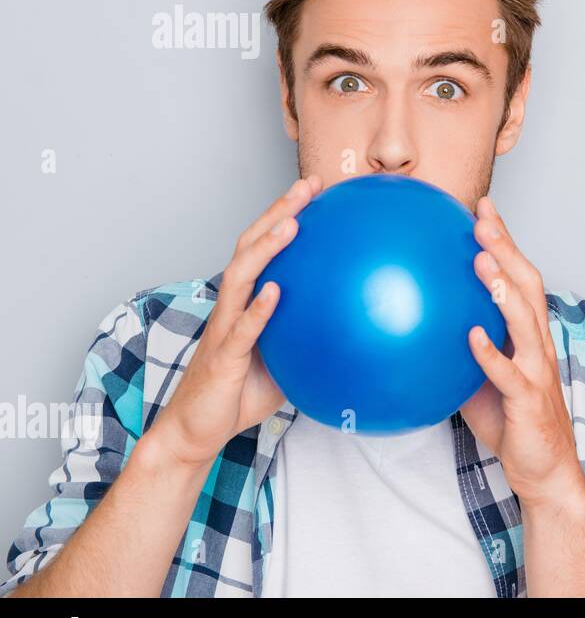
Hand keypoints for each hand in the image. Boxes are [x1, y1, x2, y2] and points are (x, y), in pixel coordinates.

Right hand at [150, 175, 321, 466]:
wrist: (196, 432)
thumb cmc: (239, 393)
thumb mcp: (285, 359)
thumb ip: (308, 336)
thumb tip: (355, 325)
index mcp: (245, 302)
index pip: (264, 248)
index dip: (284, 216)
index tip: (315, 189)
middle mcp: (231, 306)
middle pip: (250, 246)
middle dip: (278, 212)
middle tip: (308, 185)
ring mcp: (224, 328)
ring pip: (242, 277)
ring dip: (266, 248)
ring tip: (293, 223)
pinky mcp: (223, 357)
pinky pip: (242, 329)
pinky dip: (259, 309)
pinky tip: (276, 292)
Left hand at [461, 195, 584, 507]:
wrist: (544, 468)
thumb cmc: (512, 421)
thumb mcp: (481, 375)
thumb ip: (461, 346)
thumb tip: (417, 320)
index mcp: (529, 334)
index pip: (519, 277)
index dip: (504, 241)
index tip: (483, 208)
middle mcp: (537, 343)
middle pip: (526, 284)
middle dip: (506, 248)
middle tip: (482, 218)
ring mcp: (536, 369)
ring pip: (523, 319)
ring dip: (502, 289)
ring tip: (481, 261)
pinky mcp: (527, 398)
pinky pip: (507, 372)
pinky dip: (491, 352)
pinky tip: (472, 334)